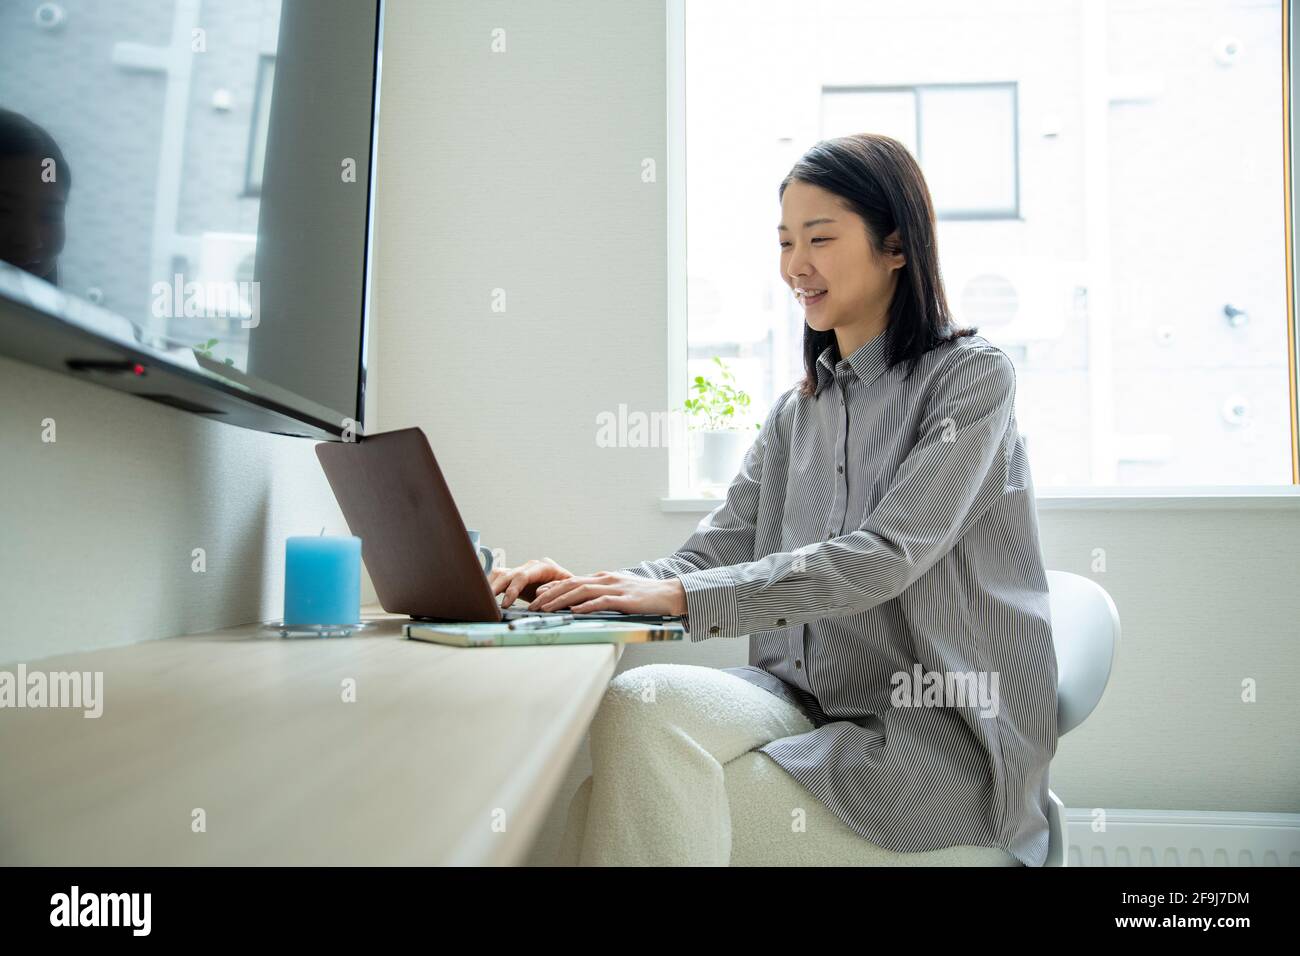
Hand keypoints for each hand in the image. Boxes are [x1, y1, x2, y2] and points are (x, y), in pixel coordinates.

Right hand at [489, 557, 574, 608]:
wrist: (569, 588)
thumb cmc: (569, 589)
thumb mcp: (567, 590)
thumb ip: (554, 589)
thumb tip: (539, 592)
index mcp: (544, 567)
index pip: (523, 575)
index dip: (513, 589)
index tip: (506, 603)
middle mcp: (531, 566)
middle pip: (508, 574)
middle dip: (496, 588)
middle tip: (488, 603)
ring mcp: (522, 571)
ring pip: (500, 574)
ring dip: (490, 586)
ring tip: (484, 600)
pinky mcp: (516, 578)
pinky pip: (499, 578)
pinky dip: (491, 586)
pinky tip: (486, 597)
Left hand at [527, 570, 687, 615]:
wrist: (670, 594)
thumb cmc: (644, 596)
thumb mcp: (619, 591)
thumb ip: (602, 595)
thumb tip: (582, 604)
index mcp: (603, 578)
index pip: (572, 580)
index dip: (553, 587)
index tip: (537, 595)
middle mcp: (606, 579)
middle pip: (571, 584)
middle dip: (549, 595)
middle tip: (533, 605)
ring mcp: (615, 588)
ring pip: (581, 591)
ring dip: (561, 600)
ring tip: (545, 609)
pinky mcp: (625, 599)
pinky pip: (602, 602)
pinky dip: (586, 606)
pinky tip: (574, 611)